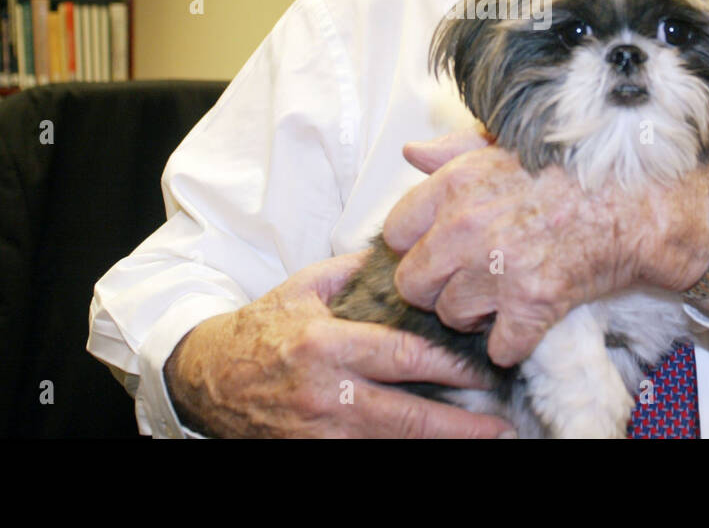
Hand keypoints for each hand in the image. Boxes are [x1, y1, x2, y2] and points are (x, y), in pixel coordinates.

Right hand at [163, 251, 514, 437]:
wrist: (208, 377)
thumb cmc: (262, 328)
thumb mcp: (304, 287)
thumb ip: (356, 271)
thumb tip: (406, 253)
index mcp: (327, 345)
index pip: (401, 357)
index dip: (448, 366)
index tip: (483, 367)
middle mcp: (327, 393)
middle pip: (406, 416)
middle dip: (459, 425)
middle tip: (500, 424)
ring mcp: (320, 432)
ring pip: (392, 444)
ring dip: (439, 444)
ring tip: (482, 439)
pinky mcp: (313, 453)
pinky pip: (367, 455)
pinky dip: (402, 452)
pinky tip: (434, 448)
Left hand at [386, 128, 708, 365]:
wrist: (642, 201)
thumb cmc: (579, 168)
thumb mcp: (509, 144)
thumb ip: (454, 150)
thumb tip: (413, 153)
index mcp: (456, 184)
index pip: (396, 233)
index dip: (417, 245)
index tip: (440, 248)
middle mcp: (467, 226)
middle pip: (414, 283)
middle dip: (438, 286)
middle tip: (469, 279)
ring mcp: (497, 267)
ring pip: (452, 316)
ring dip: (475, 315)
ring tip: (502, 296)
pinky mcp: (532, 303)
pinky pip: (500, 347)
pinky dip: (513, 344)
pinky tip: (528, 322)